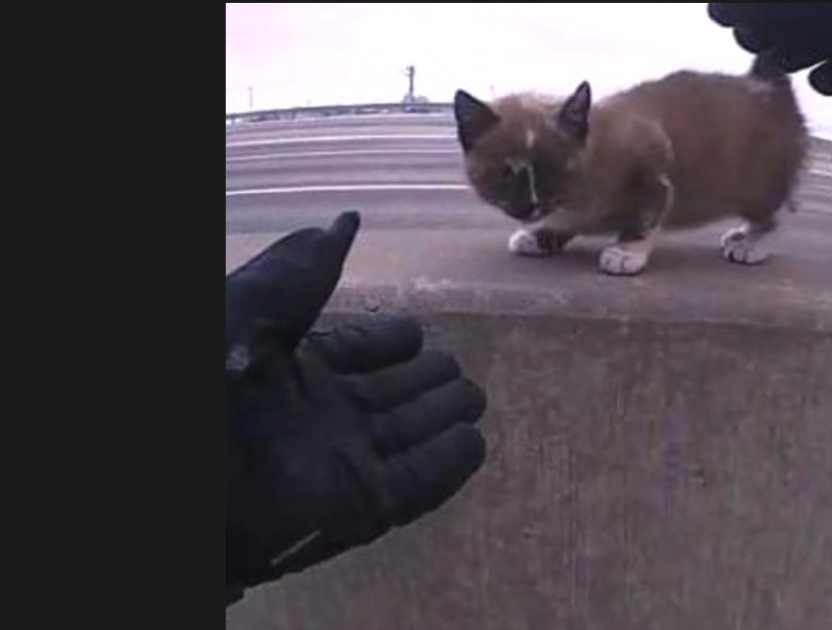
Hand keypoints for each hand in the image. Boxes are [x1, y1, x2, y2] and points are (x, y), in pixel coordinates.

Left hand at [225, 212, 487, 604]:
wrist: (188, 483)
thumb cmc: (209, 388)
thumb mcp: (243, 312)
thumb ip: (300, 276)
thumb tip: (347, 220)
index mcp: (284, 370)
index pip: (350, 351)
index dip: (383, 341)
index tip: (415, 331)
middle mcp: (318, 415)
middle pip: (385, 394)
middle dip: (423, 380)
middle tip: (461, 369)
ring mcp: (341, 463)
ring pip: (407, 434)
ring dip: (443, 415)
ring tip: (477, 397)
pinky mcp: (361, 506)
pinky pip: (415, 483)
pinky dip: (447, 463)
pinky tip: (474, 441)